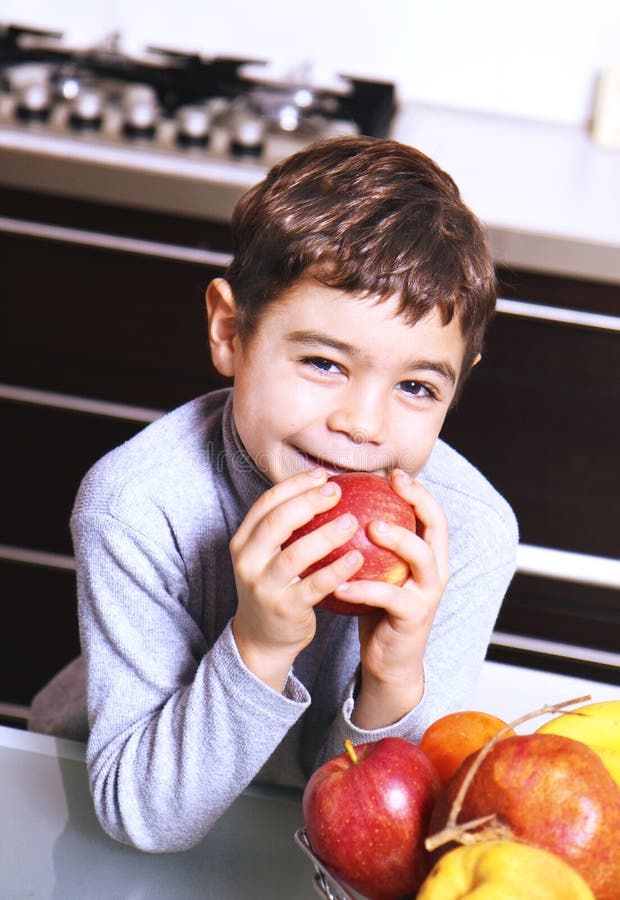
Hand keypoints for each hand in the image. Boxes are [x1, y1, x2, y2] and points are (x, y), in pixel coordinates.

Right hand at [230, 468, 364, 691]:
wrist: (262, 638)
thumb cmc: (276, 585)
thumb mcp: (269, 554)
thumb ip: (288, 526)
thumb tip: (327, 485)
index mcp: (244, 541)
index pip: (267, 503)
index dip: (295, 485)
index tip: (323, 475)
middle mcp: (248, 561)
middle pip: (278, 521)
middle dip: (309, 501)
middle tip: (337, 491)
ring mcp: (264, 586)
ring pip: (296, 554)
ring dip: (326, 534)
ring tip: (352, 521)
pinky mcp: (284, 608)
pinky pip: (314, 585)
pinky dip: (337, 570)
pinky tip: (357, 558)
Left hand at [333, 468, 449, 728]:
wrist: (388, 660)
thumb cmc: (377, 608)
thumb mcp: (377, 570)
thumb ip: (369, 543)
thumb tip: (339, 505)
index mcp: (428, 555)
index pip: (432, 514)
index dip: (418, 490)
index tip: (393, 473)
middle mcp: (435, 571)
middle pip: (437, 527)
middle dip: (418, 502)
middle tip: (390, 487)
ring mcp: (427, 594)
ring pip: (422, 558)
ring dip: (397, 538)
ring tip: (370, 526)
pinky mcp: (414, 618)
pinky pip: (389, 597)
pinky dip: (364, 589)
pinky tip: (339, 584)